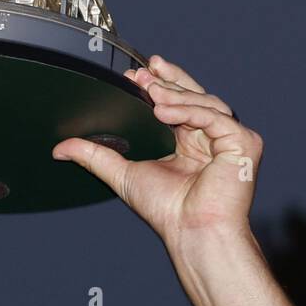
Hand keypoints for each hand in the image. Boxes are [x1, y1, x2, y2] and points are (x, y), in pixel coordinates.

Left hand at [51, 54, 261, 250]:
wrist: (192, 232)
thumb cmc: (167, 211)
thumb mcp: (123, 174)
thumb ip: (95, 156)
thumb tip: (60, 148)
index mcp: (191, 141)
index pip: (178, 103)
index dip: (160, 84)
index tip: (136, 74)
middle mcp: (213, 137)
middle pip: (193, 96)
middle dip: (167, 82)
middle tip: (142, 73)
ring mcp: (232, 139)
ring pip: (204, 103)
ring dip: (176, 95)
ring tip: (150, 92)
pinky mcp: (245, 143)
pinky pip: (216, 118)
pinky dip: (191, 112)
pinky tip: (165, 111)